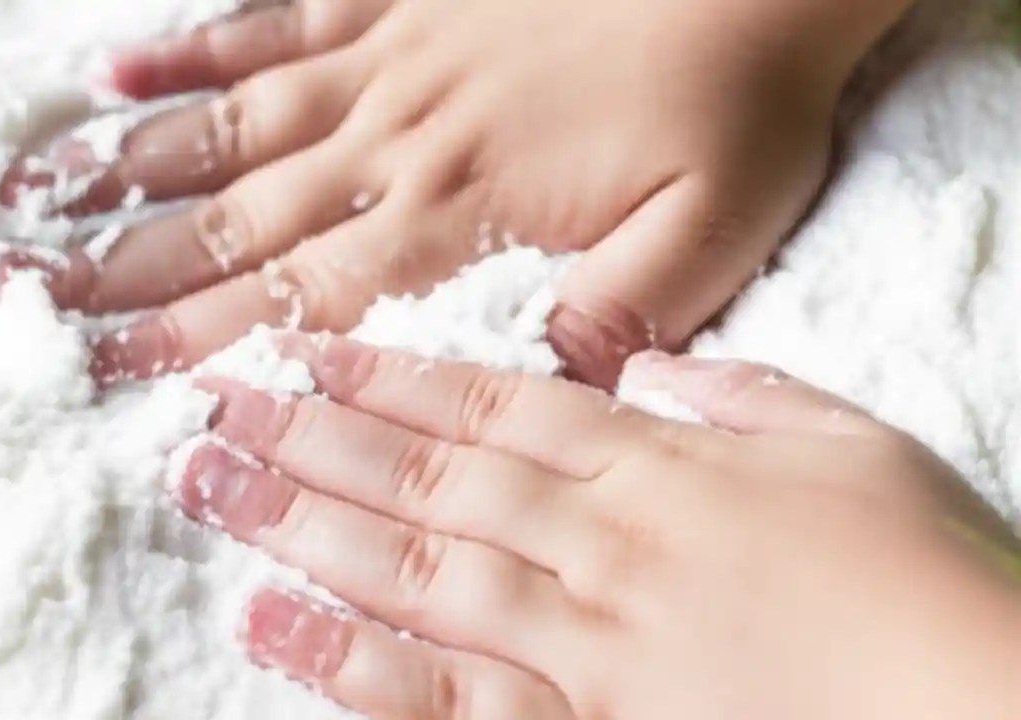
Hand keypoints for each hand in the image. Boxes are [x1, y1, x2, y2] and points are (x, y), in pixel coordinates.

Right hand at [0, 0, 909, 388]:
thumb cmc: (737, 107)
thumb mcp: (707, 239)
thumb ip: (611, 318)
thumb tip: (521, 386)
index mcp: (459, 217)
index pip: (301, 300)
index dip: (198, 344)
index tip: (106, 374)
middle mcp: (397, 144)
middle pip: (234, 221)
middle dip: (124, 269)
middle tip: (23, 299)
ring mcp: (390, 63)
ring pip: (234, 126)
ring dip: (129, 165)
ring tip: (37, 197)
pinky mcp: (400, 3)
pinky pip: (279, 20)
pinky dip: (198, 45)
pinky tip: (125, 61)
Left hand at [178, 335, 1020, 718]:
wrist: (976, 714)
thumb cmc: (928, 586)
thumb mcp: (857, 452)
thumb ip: (745, 399)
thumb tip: (651, 371)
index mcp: (656, 470)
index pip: (490, 407)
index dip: (387, 377)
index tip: (304, 354)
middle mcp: (595, 546)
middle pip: (423, 479)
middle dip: (310, 437)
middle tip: (213, 406)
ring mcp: (576, 647)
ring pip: (407, 572)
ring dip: (299, 526)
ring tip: (211, 490)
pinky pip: (441, 699)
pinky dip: (347, 663)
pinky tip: (270, 629)